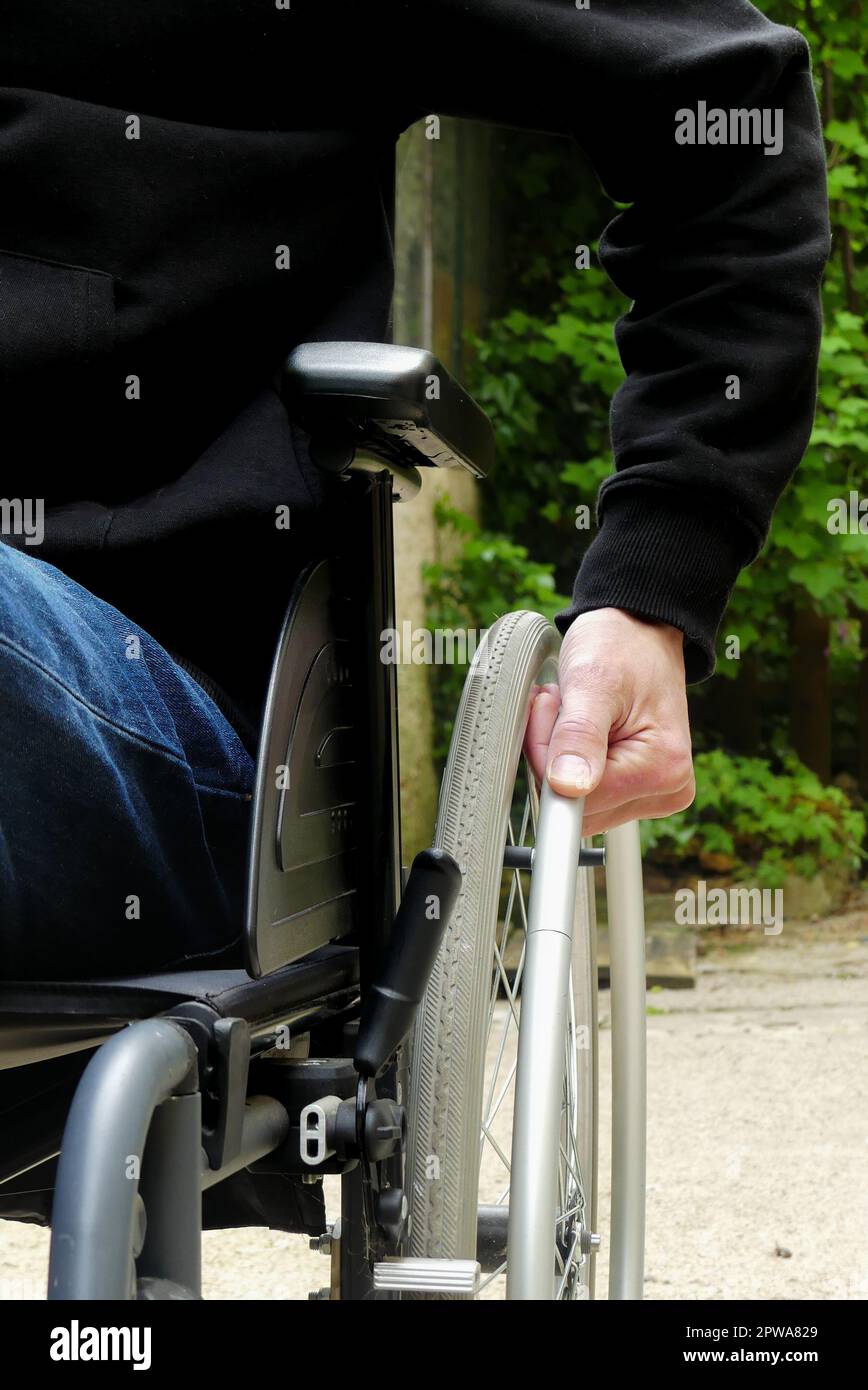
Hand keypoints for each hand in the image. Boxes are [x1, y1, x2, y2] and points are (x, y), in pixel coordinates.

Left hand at [524, 607, 694, 834]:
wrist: (637, 627)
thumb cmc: (620, 644)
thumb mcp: (592, 680)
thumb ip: (579, 735)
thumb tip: (569, 788)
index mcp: (664, 769)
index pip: (578, 798)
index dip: (547, 759)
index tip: (549, 709)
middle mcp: (666, 790)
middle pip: (577, 807)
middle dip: (552, 756)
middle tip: (559, 705)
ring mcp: (652, 793)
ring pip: (575, 802)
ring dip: (557, 757)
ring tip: (571, 710)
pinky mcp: (636, 788)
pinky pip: (584, 793)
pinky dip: (567, 760)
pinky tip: (578, 727)